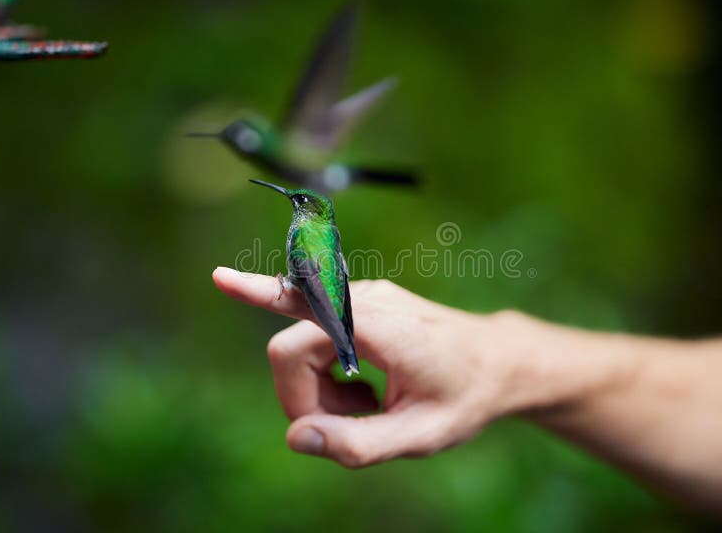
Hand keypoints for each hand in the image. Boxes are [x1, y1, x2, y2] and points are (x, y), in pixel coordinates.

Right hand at [212, 267, 544, 467]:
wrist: (501, 362)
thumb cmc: (465, 398)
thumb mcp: (419, 436)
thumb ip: (357, 443)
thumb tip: (297, 437)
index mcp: (380, 326)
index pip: (302, 316)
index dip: (259, 309)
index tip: (220, 278)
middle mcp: (366, 302)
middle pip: (293, 346)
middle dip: (303, 395)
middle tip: (344, 425)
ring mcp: (365, 300)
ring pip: (304, 344)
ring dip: (320, 387)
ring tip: (366, 407)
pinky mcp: (364, 306)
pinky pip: (321, 337)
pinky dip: (330, 371)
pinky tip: (366, 391)